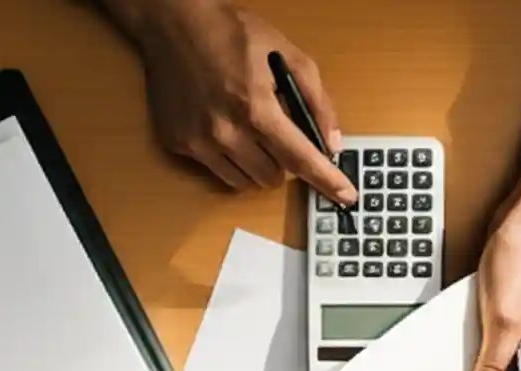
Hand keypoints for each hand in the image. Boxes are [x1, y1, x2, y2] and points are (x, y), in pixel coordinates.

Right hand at [100, 0, 356, 204]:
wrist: (174, 24)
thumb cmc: (233, 33)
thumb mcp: (287, 54)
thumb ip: (316, 100)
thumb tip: (332, 142)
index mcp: (256, 109)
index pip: (300, 159)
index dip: (326, 180)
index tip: (346, 197)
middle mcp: (226, 132)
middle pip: (272, 178)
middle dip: (283, 163)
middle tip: (279, 135)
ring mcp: (199, 142)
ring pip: (244, 183)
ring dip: (257, 166)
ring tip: (251, 132)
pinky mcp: (179, 145)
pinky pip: (216, 170)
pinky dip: (229, 158)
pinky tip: (223, 126)